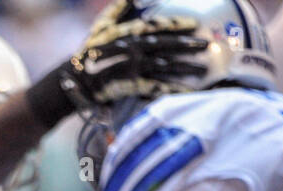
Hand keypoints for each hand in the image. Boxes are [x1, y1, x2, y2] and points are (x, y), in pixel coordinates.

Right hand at [63, 0, 208, 107]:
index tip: (194, 24)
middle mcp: (135, 49)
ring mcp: (135, 68)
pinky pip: (157, 87)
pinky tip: (187, 90)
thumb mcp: (102, 25)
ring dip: (186, 68)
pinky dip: (172, 89)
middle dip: (188, 45)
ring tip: (204, 70)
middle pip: (167, 46)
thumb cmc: (88, 51)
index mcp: (129, 33)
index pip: (158, 27)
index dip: (177, 25)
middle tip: (207, 45)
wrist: (75, 79)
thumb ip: (118, 8)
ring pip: (166, 67)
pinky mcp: (132, 86)